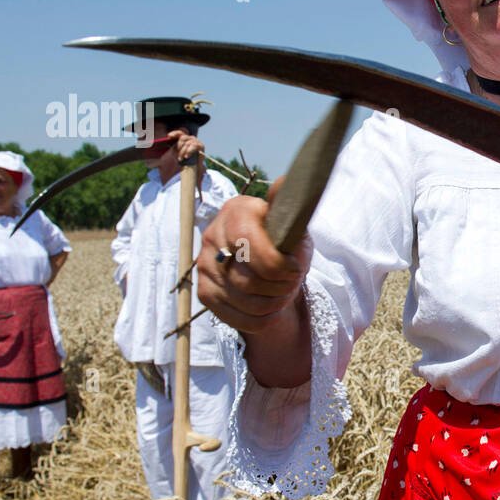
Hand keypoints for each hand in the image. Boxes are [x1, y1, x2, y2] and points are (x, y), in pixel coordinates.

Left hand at [168, 128, 204, 172]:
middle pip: (182, 138)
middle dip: (179, 146)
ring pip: (187, 143)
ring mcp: (196, 141)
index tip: (169, 136)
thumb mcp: (176, 152)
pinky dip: (189, 151)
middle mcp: (190, 138)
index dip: (174, 133)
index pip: (179, 133)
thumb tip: (168, 140)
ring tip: (181, 159)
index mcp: (184, 138)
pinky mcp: (200, 145)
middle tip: (178, 155)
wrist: (192, 167)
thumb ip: (173, 145)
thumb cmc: (183, 159)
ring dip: (183, 152)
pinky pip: (193, 146)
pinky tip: (186, 157)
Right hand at [197, 177, 313, 387]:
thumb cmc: (284, 238)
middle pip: (248, 280)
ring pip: (244, 302)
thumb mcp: (292, 221)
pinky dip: (262, 320)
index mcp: (236, 211)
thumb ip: (289, 203)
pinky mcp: (204, 292)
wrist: (269, 263)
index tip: (296, 268)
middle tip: (292, 283)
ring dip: (274, 304)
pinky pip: (236, 319)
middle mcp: (212, 236)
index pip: (248, 244)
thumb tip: (288, 180)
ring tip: (284, 294)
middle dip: (280, 288)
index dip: (278, 265)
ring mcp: (203, 265)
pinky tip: (272, 309)